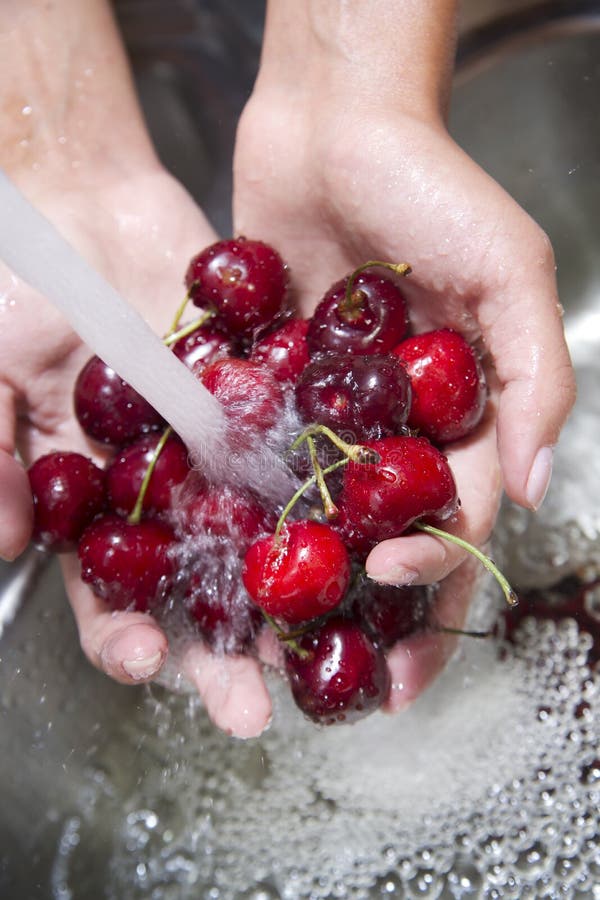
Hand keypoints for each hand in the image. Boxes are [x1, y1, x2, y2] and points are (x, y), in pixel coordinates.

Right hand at [0, 166, 273, 736]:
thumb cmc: (11, 294)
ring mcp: (215, 454)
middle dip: (222, 651)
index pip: (109, 598)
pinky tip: (349, 533)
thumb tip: (4, 544)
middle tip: (253, 703)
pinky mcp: (259, 405)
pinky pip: (292, 455)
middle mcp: (162, 497)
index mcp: (92, 511)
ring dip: (283, 596)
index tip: (149, 662)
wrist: (75, 209)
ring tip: (316, 643)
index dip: (126, 637)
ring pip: (256, 540)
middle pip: (195, 592)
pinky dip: (318, 495)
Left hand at [233, 96, 575, 705]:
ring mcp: (327, 413)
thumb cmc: (437, 184)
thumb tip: (537, 486)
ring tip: (273, 643)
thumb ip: (536, 377)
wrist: (333, 125)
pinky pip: (256, 459)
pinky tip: (223, 555)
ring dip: (302, 581)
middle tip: (342, 677)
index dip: (443, 571)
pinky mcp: (268, 387)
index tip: (403, 603)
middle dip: (373, 609)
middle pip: (386, 537)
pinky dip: (244, 508)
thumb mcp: (513, 270)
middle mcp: (394, 427)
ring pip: (316, 516)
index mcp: (462, 415)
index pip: (460, 516)